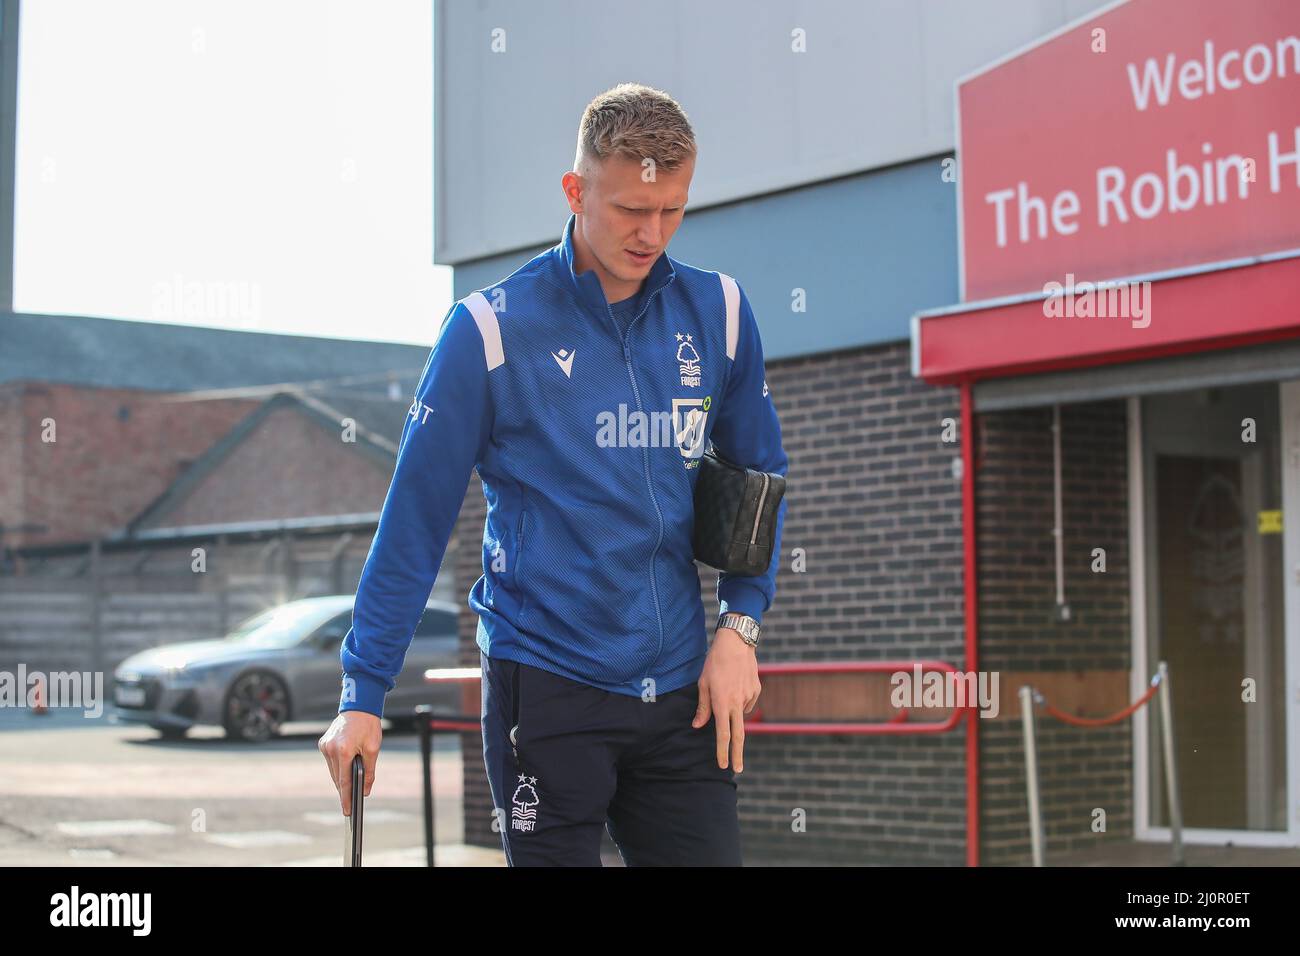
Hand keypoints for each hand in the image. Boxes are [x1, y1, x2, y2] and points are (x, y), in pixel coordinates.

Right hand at [318, 711, 382, 815]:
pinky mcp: (323, 743)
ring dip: (340, 779)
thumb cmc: (368, 727)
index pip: (344, 781)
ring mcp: (325, 746)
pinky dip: (338, 768)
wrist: (359, 707)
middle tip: (349, 805)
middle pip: (337, 778)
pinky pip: (330, 761)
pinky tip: (344, 772)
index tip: (347, 811)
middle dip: (344, 791)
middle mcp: (330, 749)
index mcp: (343, 750)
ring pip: (333, 771)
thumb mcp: (373, 749)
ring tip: (348, 792)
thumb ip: (369, 772)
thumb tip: (364, 790)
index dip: (346, 798)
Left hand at [692, 626, 761, 771]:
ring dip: (733, 710)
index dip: (722, 751)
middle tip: (738, 769)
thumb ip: (703, 707)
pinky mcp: (756, 690)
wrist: (736, 642)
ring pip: (740, 713)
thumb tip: (698, 726)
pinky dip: (740, 699)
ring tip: (726, 687)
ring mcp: (749, 697)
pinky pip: (747, 702)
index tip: (723, 765)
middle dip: (738, 754)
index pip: (722, 734)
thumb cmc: (714, 663)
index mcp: (722, 703)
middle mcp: (737, 703)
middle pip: (739, 735)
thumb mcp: (703, 684)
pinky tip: (736, 684)